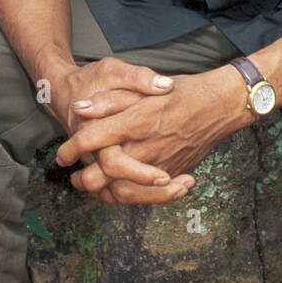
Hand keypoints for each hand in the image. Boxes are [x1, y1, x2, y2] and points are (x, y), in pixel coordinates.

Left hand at [56, 69, 237, 203]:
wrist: (219, 105)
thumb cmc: (181, 91)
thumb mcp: (142, 85)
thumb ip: (109, 100)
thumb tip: (79, 109)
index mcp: (135, 122)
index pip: (91, 140)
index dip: (71, 149)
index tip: (62, 155)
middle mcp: (145, 148)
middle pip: (103, 176)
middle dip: (83, 180)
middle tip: (74, 177)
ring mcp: (159, 165)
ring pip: (122, 192)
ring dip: (102, 193)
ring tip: (90, 188)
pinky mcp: (171, 174)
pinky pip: (144, 195)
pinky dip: (126, 197)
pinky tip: (117, 191)